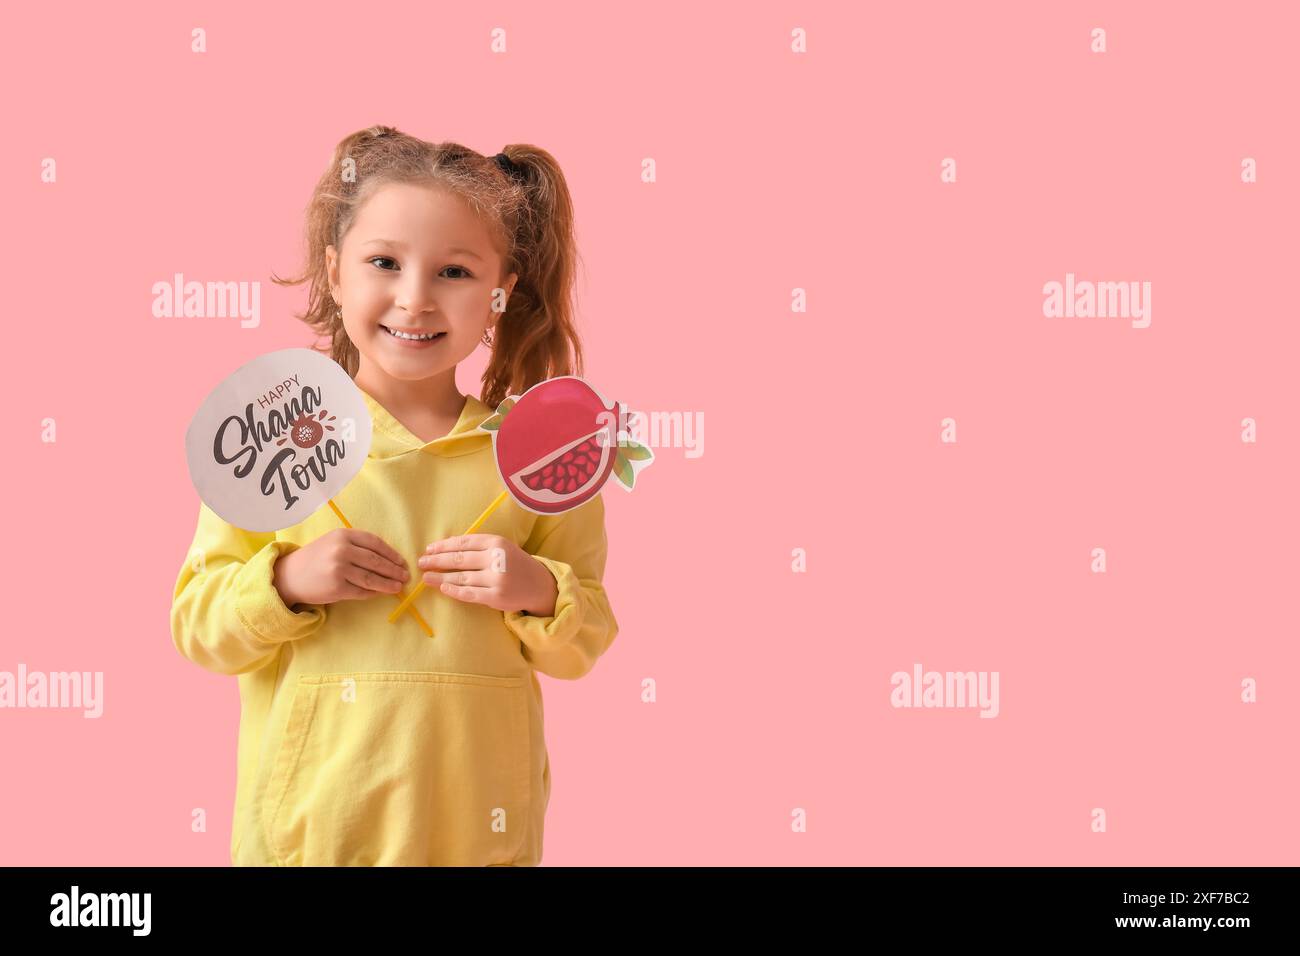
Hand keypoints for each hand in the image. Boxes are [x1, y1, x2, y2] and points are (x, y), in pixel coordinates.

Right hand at [272, 529, 410, 607]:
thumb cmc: (316, 558)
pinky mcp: (337, 588)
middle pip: (376, 561)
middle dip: (394, 570)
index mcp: (343, 535)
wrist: (289, 576)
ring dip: (389, 584)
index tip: (402, 561)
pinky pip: (362, 591)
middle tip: (405, 576)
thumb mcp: (334, 543)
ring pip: (372, 578)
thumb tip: (389, 558)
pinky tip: (382, 593)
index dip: (391, 553)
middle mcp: (341, 550)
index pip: (375, 543)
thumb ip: (357, 546)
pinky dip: (374, 593)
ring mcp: (339, 569)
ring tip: (399, 586)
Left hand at [418, 533, 558, 615]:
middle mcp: (496, 559)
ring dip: (440, 577)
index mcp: (496, 542)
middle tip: (421, 563)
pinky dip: (454, 590)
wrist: (539, 585)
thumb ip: (478, 546)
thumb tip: (444, 548)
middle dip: (436, 561)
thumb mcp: (501, 548)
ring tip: (426, 577)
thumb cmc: (514, 564)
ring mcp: (496, 579)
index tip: (428, 549)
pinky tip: (442, 588)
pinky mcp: (495, 597)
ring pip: (461, 577)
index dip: (443, 546)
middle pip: (459, 559)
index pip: (463, 542)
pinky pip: (469, 593)